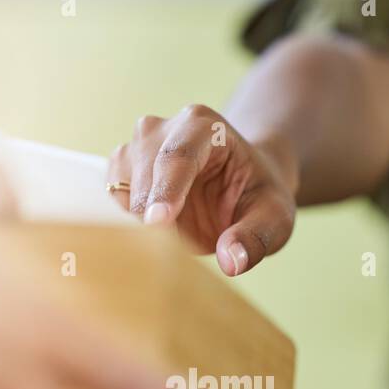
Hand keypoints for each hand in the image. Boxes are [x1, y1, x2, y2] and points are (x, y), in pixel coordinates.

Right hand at [107, 104, 298, 276]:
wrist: (240, 186)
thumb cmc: (258, 197)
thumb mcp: (275, 218)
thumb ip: (256, 238)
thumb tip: (232, 262)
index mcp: (204, 126)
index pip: (178, 156)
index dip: (165, 191)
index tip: (158, 224)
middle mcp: (163, 128)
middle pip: (144, 170)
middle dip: (151, 213)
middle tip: (172, 249)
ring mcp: (138, 146)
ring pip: (122, 184)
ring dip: (137, 219)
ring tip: (171, 239)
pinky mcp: (123, 169)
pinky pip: (113, 198)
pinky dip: (125, 221)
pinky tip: (153, 234)